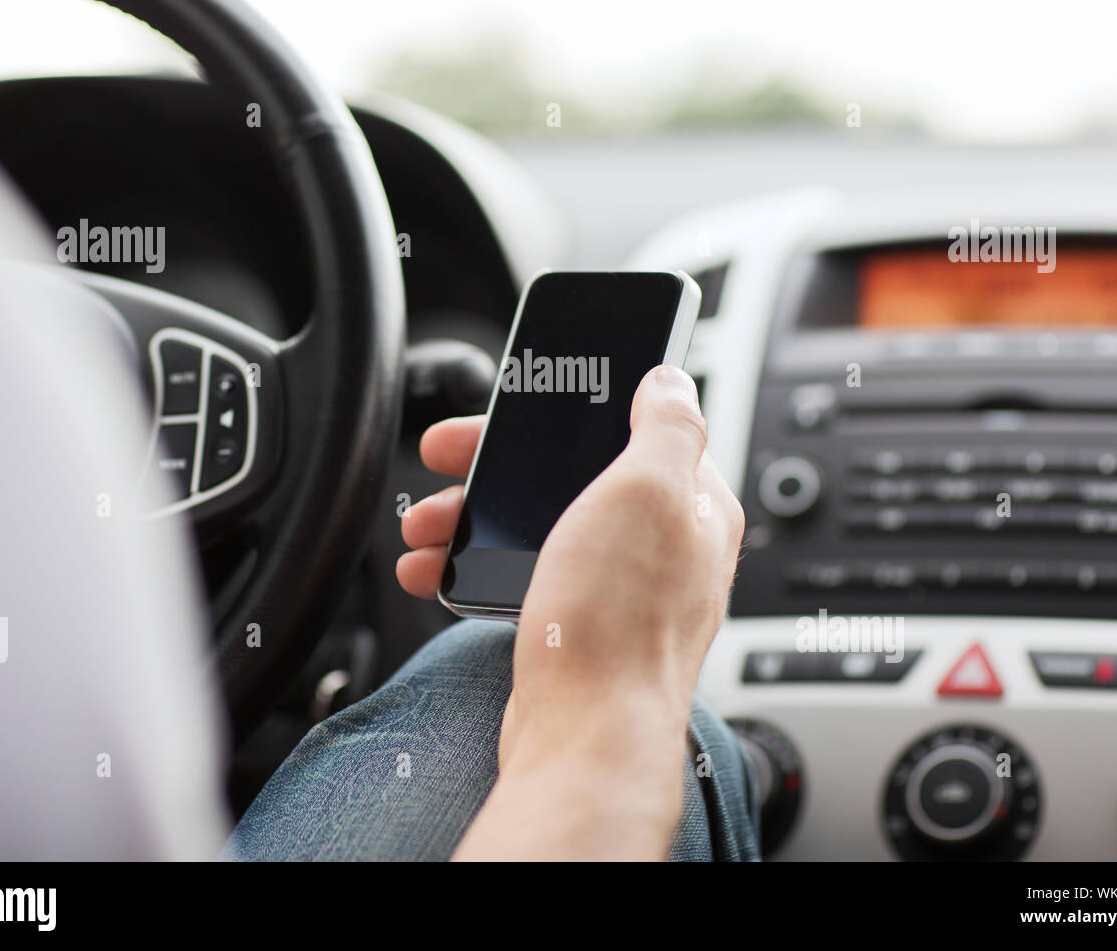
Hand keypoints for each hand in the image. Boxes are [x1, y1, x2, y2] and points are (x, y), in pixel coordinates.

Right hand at [399, 366, 743, 858]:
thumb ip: (666, 425)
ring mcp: (619, 586)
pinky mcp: (578, 623)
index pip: (631, 426)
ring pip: (538, 523)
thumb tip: (671, 380)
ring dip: (473, 514)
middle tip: (444, 456)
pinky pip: (522, 573)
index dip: (568, 408)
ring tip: (425, 525)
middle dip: (497, 464)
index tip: (517, 402)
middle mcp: (661, 543)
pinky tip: (436, 567)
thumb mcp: (646, 491)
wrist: (584, 736)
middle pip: (571, 474)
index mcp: (691, 502)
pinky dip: (476, 564)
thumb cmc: (618, 622)